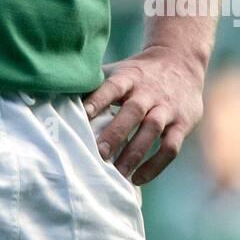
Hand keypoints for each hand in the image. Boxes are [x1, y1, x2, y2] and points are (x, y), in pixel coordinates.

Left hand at [81, 43, 204, 184]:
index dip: (98, 99)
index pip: (112, 86)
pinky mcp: (183, 123)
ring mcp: (167, 107)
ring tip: (116, 174)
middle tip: (98, 154)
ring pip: (152, 130)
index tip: (83, 114)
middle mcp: (149, 91)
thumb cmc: (138, 72)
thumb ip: (94, 84)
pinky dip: (156, 165)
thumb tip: (56, 96)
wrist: (181, 60)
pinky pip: (171, 147)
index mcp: (129, 76)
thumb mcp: (119, 70)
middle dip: (115, 133)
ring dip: (134, 153)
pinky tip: (138, 179)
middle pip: (133, 111)